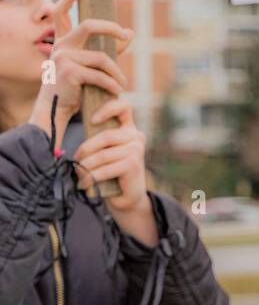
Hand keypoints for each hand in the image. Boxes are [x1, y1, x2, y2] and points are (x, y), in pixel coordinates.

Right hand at [28, 0, 133, 146]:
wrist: (57, 109)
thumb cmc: (76, 87)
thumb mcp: (92, 66)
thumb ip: (110, 49)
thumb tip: (130, 33)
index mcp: (63, 41)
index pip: (61, 13)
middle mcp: (60, 46)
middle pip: (88, 26)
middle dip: (110, 28)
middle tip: (125, 34)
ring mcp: (63, 58)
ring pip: (101, 57)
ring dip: (117, 72)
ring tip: (122, 84)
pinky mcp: (70, 72)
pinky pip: (100, 74)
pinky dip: (112, 83)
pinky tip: (117, 91)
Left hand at [73, 98, 155, 244]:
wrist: (127, 197)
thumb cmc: (112, 172)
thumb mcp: (105, 151)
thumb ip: (98, 140)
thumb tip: (75, 140)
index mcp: (130, 129)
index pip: (124, 107)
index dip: (107, 108)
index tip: (91, 120)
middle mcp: (137, 137)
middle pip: (105, 136)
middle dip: (85, 150)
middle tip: (75, 161)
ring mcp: (137, 151)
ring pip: (102, 155)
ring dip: (85, 167)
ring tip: (78, 175)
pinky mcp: (133, 165)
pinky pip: (105, 169)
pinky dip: (90, 178)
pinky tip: (83, 184)